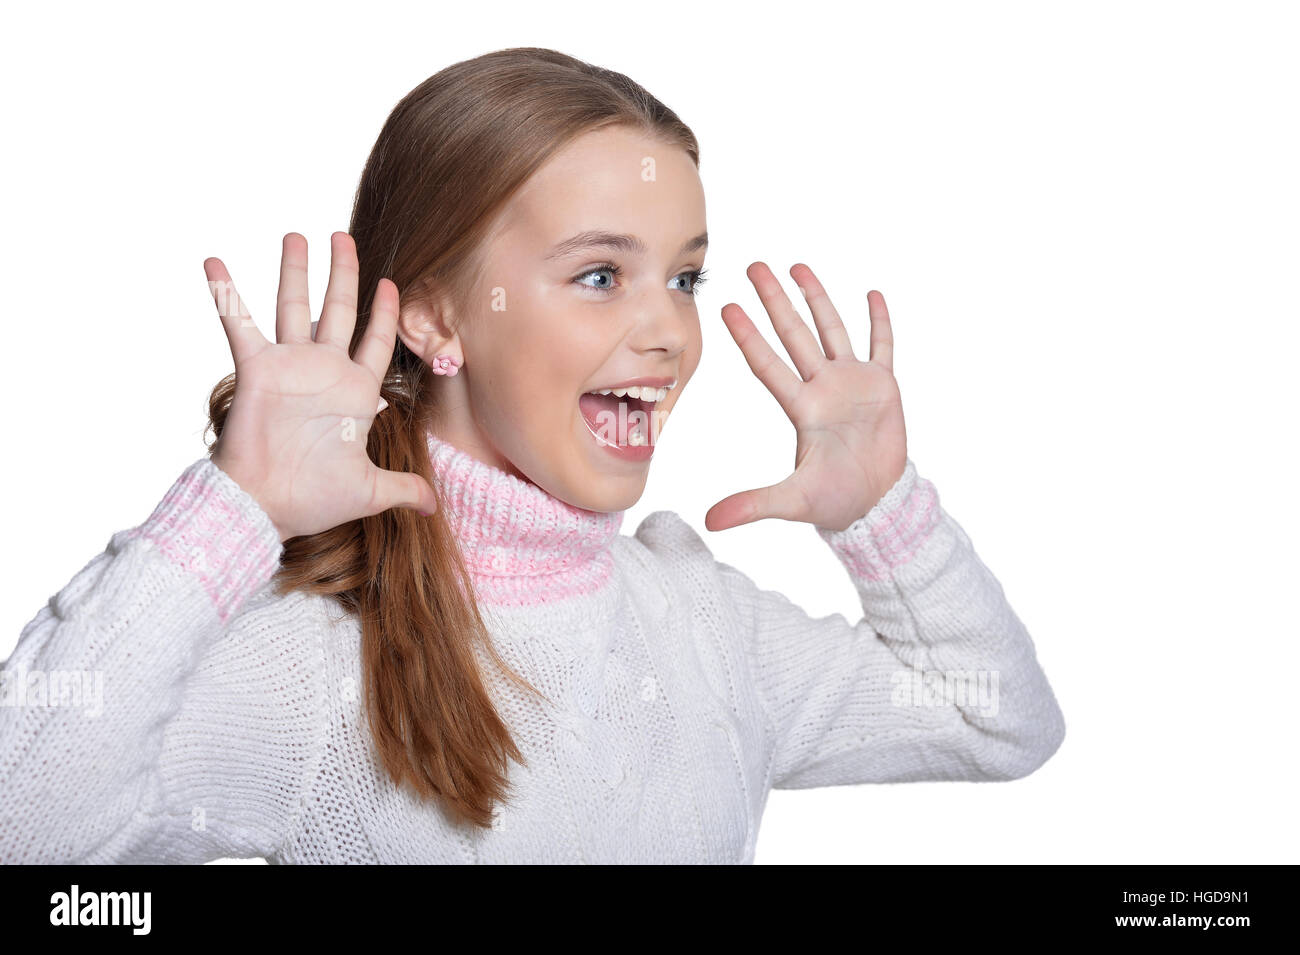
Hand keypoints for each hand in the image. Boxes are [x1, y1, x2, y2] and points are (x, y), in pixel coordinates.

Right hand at [205, 232, 437, 541]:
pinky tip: (214, 262)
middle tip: (344, 237)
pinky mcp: (256, 370)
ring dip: (295, 270)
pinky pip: (239, 324)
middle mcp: (324, 372)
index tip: (390, 283)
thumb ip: (402, 487)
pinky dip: (226, 294)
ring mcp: (290, 367)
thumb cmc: (314, 500)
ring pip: (294, 306)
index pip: (376, 342)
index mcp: (356, 393)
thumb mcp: (369, 491)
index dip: (385, 314)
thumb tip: (433, 505)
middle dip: (343, 274)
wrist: (265, 508)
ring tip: (297, 234)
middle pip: (338, 311)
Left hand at [705, 262, 906, 533]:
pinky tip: (872, 294)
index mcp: (801, 408)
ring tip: (798, 266)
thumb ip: (753, 505)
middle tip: (753, 265)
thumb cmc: (833, 502)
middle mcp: (822, 387)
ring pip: (832, 330)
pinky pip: (882, 347)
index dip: (749, 336)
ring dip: (817, 298)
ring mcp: (852, 383)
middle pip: (794, 334)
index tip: (728, 307)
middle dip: (775, 300)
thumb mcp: (792, 502)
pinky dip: (879, 322)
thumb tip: (710, 522)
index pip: (768, 364)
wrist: (875, 504)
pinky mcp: (884, 387)